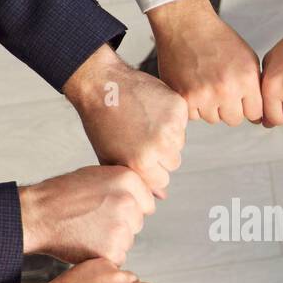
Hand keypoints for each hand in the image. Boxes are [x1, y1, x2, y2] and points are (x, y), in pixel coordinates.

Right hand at [19, 165, 154, 264]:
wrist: (36, 214)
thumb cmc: (61, 195)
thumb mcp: (97, 175)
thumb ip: (124, 184)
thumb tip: (147, 196)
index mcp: (128, 179)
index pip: (146, 203)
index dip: (128, 209)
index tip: (108, 210)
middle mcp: (129, 201)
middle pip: (137, 223)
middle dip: (121, 226)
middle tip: (93, 222)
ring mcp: (121, 227)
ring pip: (128, 241)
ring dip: (112, 241)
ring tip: (86, 231)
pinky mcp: (112, 250)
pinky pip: (118, 258)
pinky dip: (104, 256)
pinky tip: (85, 244)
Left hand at [64, 44, 186, 198]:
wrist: (101, 85)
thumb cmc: (101, 123)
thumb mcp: (111, 158)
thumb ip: (137, 180)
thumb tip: (162, 197)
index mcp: (142, 163)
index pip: (162, 180)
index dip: (150, 170)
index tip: (138, 156)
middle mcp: (159, 146)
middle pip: (173, 163)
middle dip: (161, 154)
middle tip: (141, 137)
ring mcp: (170, 125)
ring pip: (179, 143)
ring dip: (167, 136)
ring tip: (144, 122)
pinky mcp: (177, 106)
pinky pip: (182, 122)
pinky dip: (171, 118)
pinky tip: (151, 110)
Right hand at [148, 0, 261, 124]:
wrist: (186, 24)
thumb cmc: (216, 39)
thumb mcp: (247, 58)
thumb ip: (255, 85)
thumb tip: (260, 114)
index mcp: (246, 79)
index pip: (255, 113)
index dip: (249, 107)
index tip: (242, 99)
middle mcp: (227, 89)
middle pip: (234, 119)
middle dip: (230, 108)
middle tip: (221, 90)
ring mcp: (205, 95)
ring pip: (213, 119)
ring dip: (211, 107)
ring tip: (207, 85)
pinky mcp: (186, 97)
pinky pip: (194, 115)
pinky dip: (194, 105)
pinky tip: (194, 86)